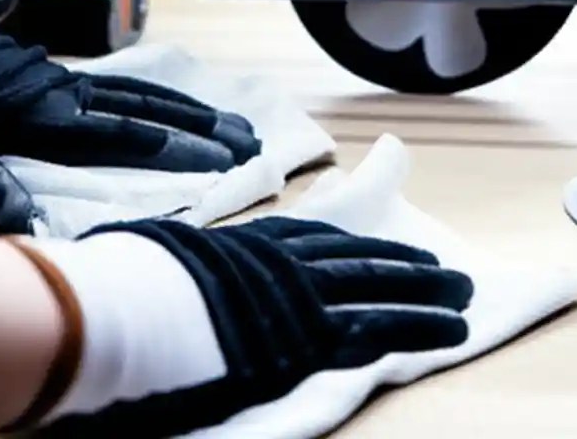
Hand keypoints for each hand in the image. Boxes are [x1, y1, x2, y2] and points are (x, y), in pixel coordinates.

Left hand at [0, 30, 262, 233]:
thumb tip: (29, 225)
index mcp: (47, 118)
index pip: (126, 137)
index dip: (177, 151)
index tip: (221, 162)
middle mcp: (68, 95)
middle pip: (149, 111)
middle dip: (203, 129)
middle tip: (249, 143)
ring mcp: (66, 79)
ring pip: (142, 92)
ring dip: (191, 109)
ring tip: (232, 123)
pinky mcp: (59, 72)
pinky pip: (123, 83)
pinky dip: (161, 93)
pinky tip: (178, 103)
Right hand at [19, 216, 472, 437]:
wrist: (113, 316)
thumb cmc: (111, 292)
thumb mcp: (134, 260)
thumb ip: (147, 256)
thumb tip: (115, 251)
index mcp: (240, 248)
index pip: (307, 239)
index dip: (349, 244)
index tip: (375, 247)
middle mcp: (275, 264)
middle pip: (354, 257)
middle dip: (402, 263)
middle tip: (442, 271)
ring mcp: (295, 298)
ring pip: (379, 286)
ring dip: (427, 291)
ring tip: (464, 296)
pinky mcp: (308, 338)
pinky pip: (380, 328)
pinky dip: (422, 325)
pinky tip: (454, 329)